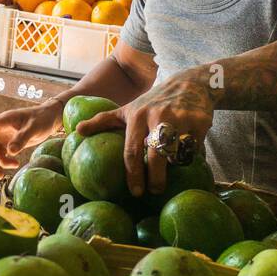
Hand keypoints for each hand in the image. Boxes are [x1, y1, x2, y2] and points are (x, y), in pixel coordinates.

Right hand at [0, 101, 62, 179]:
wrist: (50, 119)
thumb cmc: (42, 119)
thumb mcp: (34, 128)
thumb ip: (22, 139)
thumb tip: (10, 152)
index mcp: (3, 120)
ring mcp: (3, 138)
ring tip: (1, 176)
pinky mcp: (8, 145)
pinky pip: (1, 156)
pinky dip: (5, 163)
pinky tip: (16, 165)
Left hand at [74, 71, 213, 196]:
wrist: (189, 83)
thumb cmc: (153, 102)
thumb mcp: (128, 108)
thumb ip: (103, 121)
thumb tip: (77, 131)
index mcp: (137, 116)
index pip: (131, 151)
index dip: (132, 174)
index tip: (135, 192)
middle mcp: (157, 116)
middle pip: (155, 155)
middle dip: (155, 178)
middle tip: (153, 191)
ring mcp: (180, 118)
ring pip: (177, 153)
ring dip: (174, 166)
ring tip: (172, 174)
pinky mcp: (199, 121)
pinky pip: (194, 148)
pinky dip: (191, 154)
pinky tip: (189, 153)